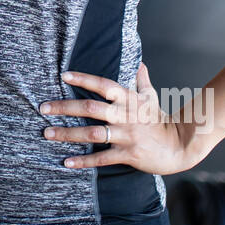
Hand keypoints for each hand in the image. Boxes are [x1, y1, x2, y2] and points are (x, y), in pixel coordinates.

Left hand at [38, 63, 195, 174]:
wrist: (181, 146)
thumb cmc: (161, 120)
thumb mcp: (151, 98)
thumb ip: (141, 80)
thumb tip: (139, 62)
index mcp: (129, 99)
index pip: (103, 85)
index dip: (84, 79)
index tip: (64, 75)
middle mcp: (125, 116)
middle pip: (91, 108)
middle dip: (65, 107)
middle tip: (43, 108)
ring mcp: (126, 135)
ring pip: (92, 133)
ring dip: (67, 134)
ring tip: (47, 133)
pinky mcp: (128, 154)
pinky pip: (101, 158)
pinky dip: (83, 161)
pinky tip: (67, 162)